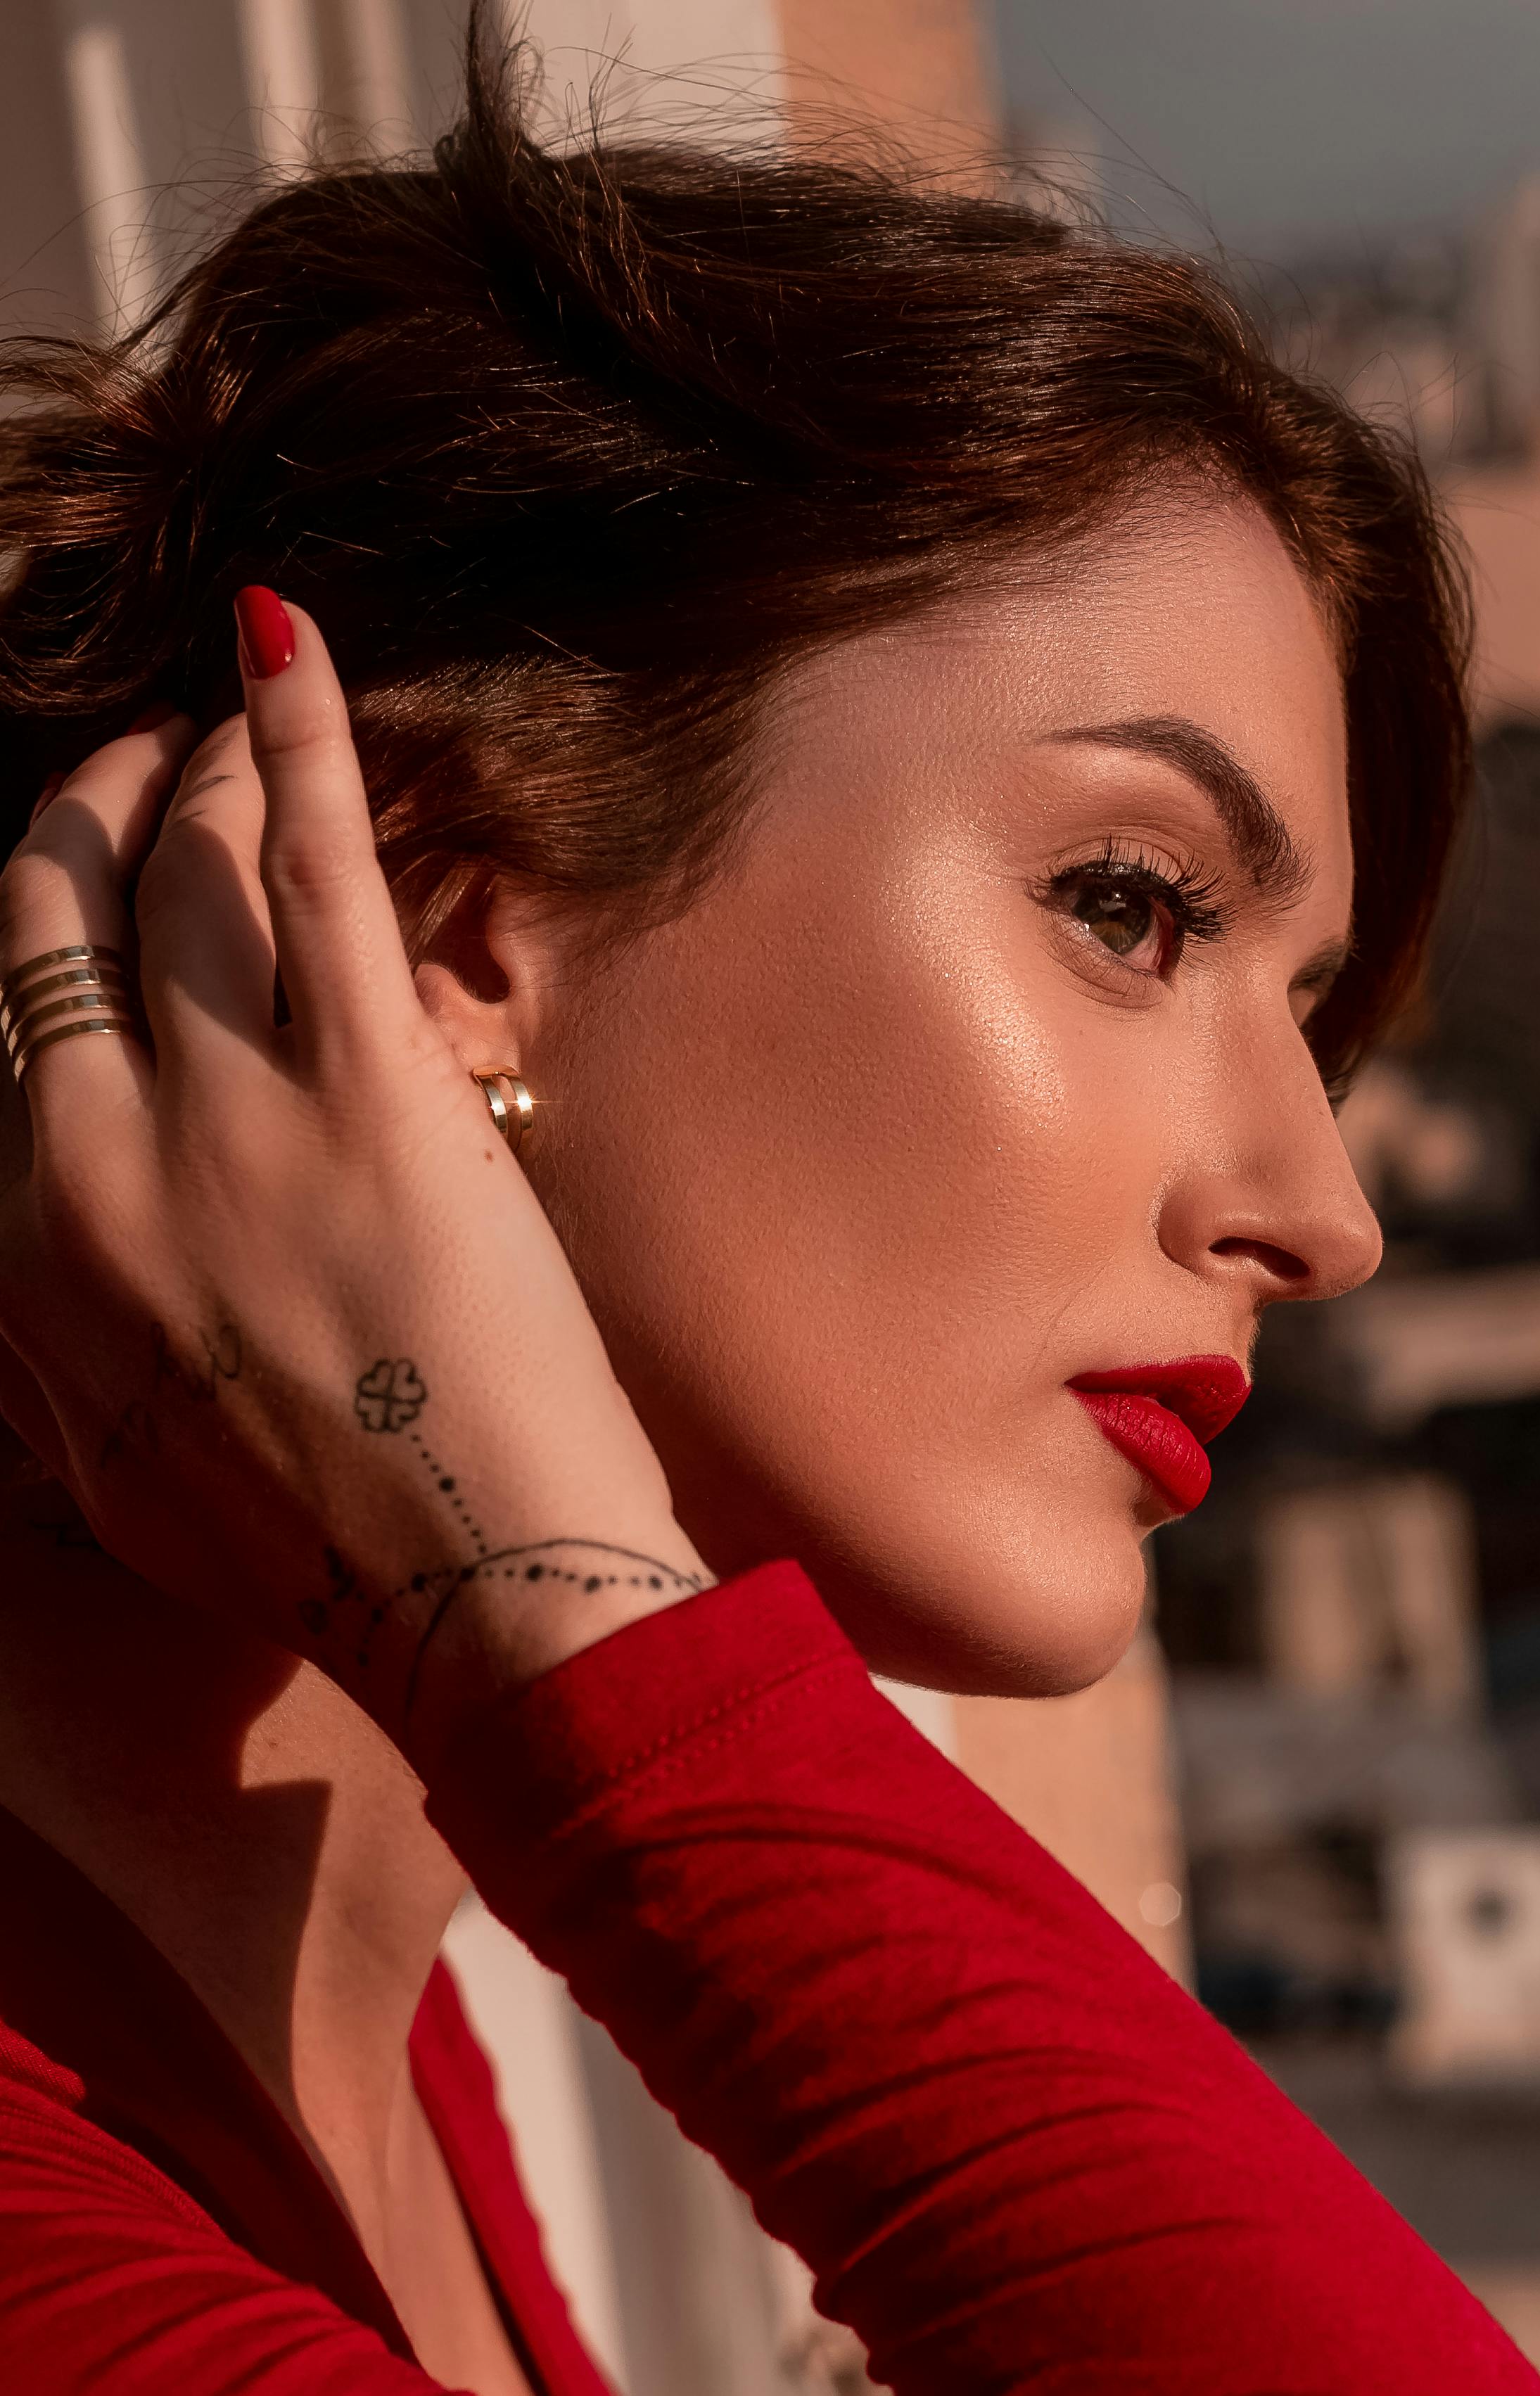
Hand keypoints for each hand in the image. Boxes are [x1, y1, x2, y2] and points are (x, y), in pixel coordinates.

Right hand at [0, 594, 710, 1763]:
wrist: (476, 1592)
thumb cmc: (320, 1555)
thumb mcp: (116, 1472)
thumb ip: (45, 1353)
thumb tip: (29, 1270)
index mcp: (30, 1248)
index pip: (0, 1030)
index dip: (40, 932)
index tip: (82, 882)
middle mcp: (96, 1153)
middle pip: (57, 923)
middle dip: (87, 817)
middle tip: (135, 762)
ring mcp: (232, 1108)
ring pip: (179, 876)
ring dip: (191, 775)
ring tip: (216, 727)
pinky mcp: (372, 1083)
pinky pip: (314, 866)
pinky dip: (296, 739)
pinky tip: (289, 645)